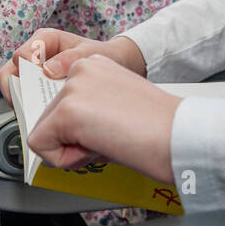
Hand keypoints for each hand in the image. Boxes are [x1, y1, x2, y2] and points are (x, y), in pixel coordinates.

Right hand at [0, 28, 145, 105]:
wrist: (112, 65)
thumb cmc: (100, 55)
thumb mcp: (89, 53)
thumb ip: (70, 58)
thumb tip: (48, 70)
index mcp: (43, 41)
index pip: (20, 56)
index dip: (25, 72)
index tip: (38, 84)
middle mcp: (34, 57)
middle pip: (8, 75)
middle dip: (16, 93)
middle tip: (30, 106)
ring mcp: (34, 75)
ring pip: (14, 91)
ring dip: (24, 104)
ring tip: (40, 114)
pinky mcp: (38, 90)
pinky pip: (27, 101)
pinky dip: (33, 110)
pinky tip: (48, 117)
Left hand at [26, 54, 180, 185]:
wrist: (183, 136)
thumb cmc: (162, 130)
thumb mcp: (116, 106)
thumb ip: (88, 110)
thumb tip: (61, 134)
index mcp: (93, 64)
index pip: (60, 102)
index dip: (78, 128)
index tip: (107, 130)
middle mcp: (80, 68)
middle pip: (48, 118)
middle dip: (72, 139)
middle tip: (111, 139)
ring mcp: (72, 88)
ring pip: (43, 133)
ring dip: (72, 149)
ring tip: (110, 142)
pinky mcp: (68, 111)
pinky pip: (42, 147)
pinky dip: (66, 160)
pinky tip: (100, 149)